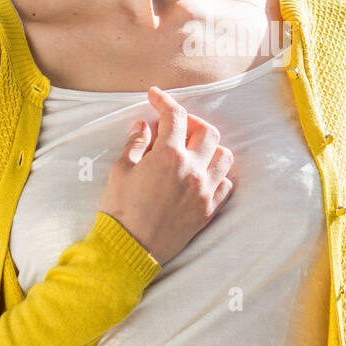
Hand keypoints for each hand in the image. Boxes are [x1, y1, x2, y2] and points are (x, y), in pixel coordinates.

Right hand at [98, 86, 234, 266]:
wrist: (129, 249)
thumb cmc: (120, 210)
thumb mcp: (120, 171)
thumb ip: (135, 144)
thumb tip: (144, 126)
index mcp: (168, 155)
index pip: (174, 116)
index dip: (164, 101)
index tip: (155, 96)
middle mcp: (192, 169)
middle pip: (207, 131)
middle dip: (191, 123)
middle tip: (175, 127)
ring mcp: (203, 190)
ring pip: (224, 156)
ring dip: (210, 148)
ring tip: (192, 151)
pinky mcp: (208, 210)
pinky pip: (226, 184)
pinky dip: (217, 175)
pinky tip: (201, 175)